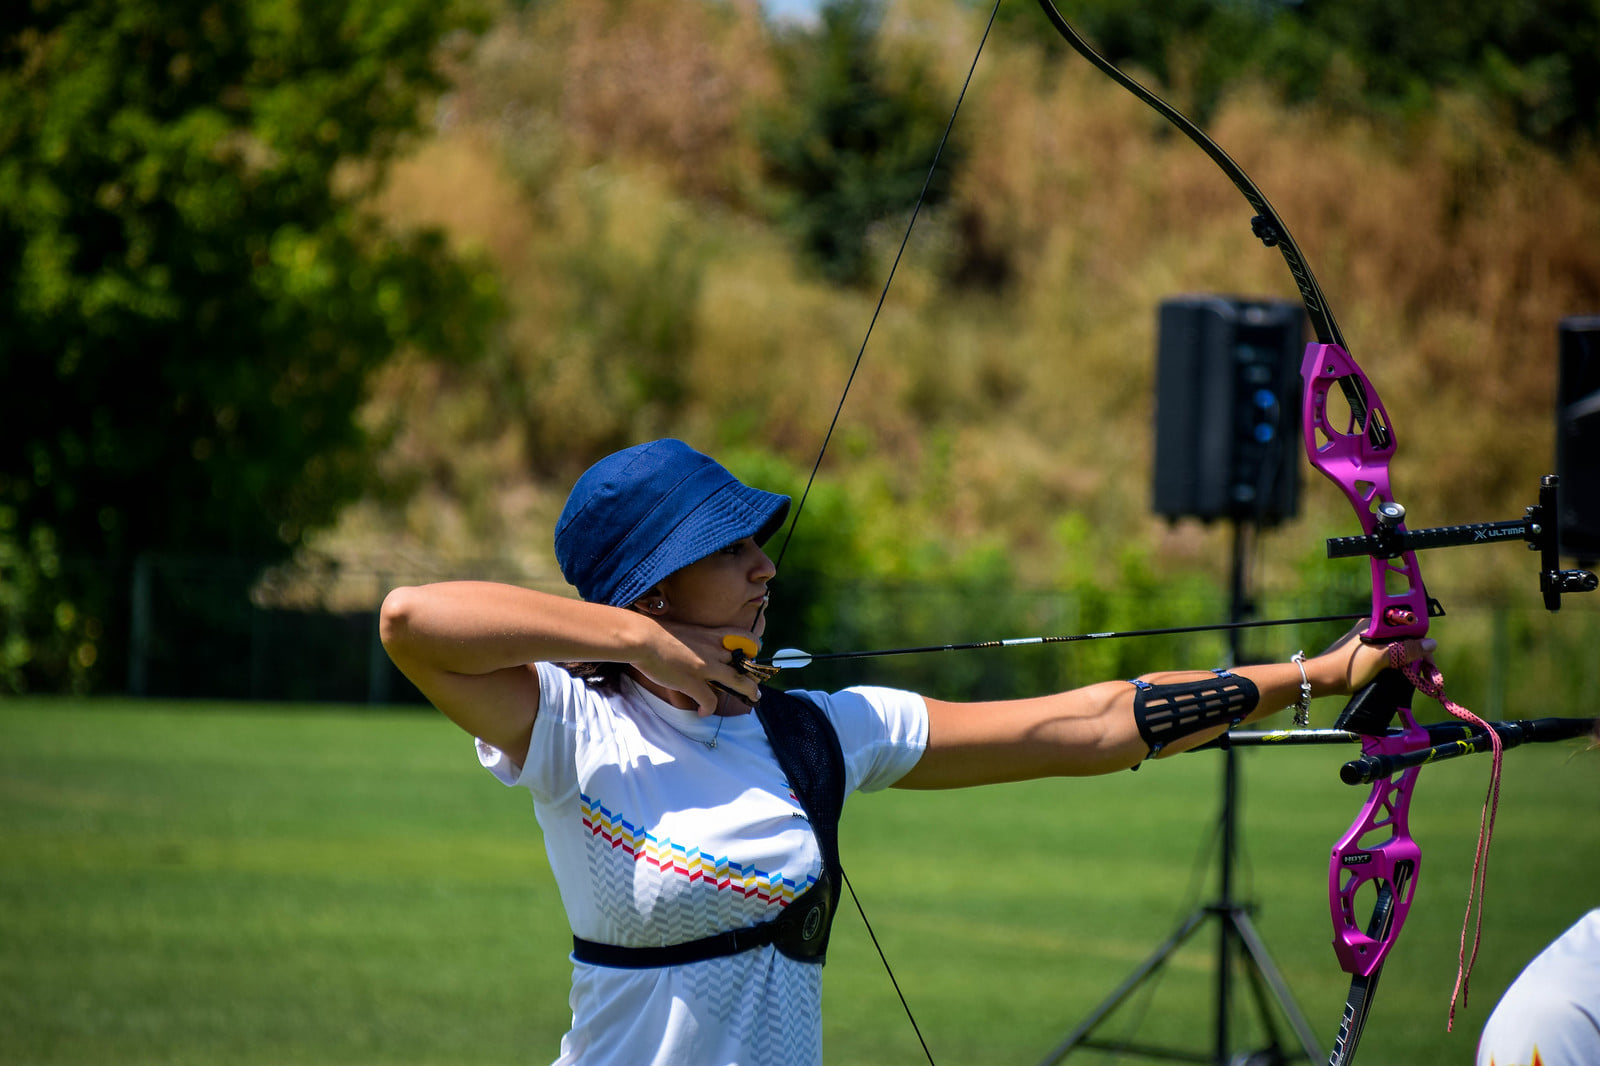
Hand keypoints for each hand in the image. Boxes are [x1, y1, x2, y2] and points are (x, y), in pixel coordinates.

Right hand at [635, 619, 762, 714]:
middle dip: (754, 673)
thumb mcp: (686, 630)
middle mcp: (713, 650)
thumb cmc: (658, 632)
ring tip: (753, 698)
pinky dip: (709, 709)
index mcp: (711, 635)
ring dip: (749, 690)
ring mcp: (705, 667)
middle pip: (745, 662)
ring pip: (738, 681)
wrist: (643, 638)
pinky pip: (710, 700)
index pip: (744, 636)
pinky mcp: (693, 682)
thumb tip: (698, 648)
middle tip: (757, 682)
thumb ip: (698, 639)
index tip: (752, 654)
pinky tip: (703, 712)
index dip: (752, 646)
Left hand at [1310, 623, 1437, 695]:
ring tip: (1413, 676)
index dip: (1422, 643)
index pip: (1409, 627)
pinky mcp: (1364, 652)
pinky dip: (1395, 664)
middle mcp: (1373, 628)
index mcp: (1377, 623)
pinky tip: (1398, 674)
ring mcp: (1368, 640)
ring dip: (1407, 661)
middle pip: (1403, 637)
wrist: (1321, 679)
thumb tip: (1431, 643)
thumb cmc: (1349, 667)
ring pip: (1396, 647)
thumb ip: (1406, 649)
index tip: (1428, 662)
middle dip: (1416, 654)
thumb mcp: (1381, 657)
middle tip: (1424, 674)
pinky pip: (1386, 654)